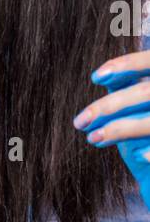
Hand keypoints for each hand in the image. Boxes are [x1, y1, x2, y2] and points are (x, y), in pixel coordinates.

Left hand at [73, 52, 149, 208]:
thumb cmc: (148, 125)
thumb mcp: (138, 101)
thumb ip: (125, 84)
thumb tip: (99, 76)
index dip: (127, 65)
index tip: (96, 77)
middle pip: (145, 92)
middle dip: (109, 106)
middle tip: (79, 122)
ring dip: (120, 129)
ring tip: (93, 138)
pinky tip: (137, 156)